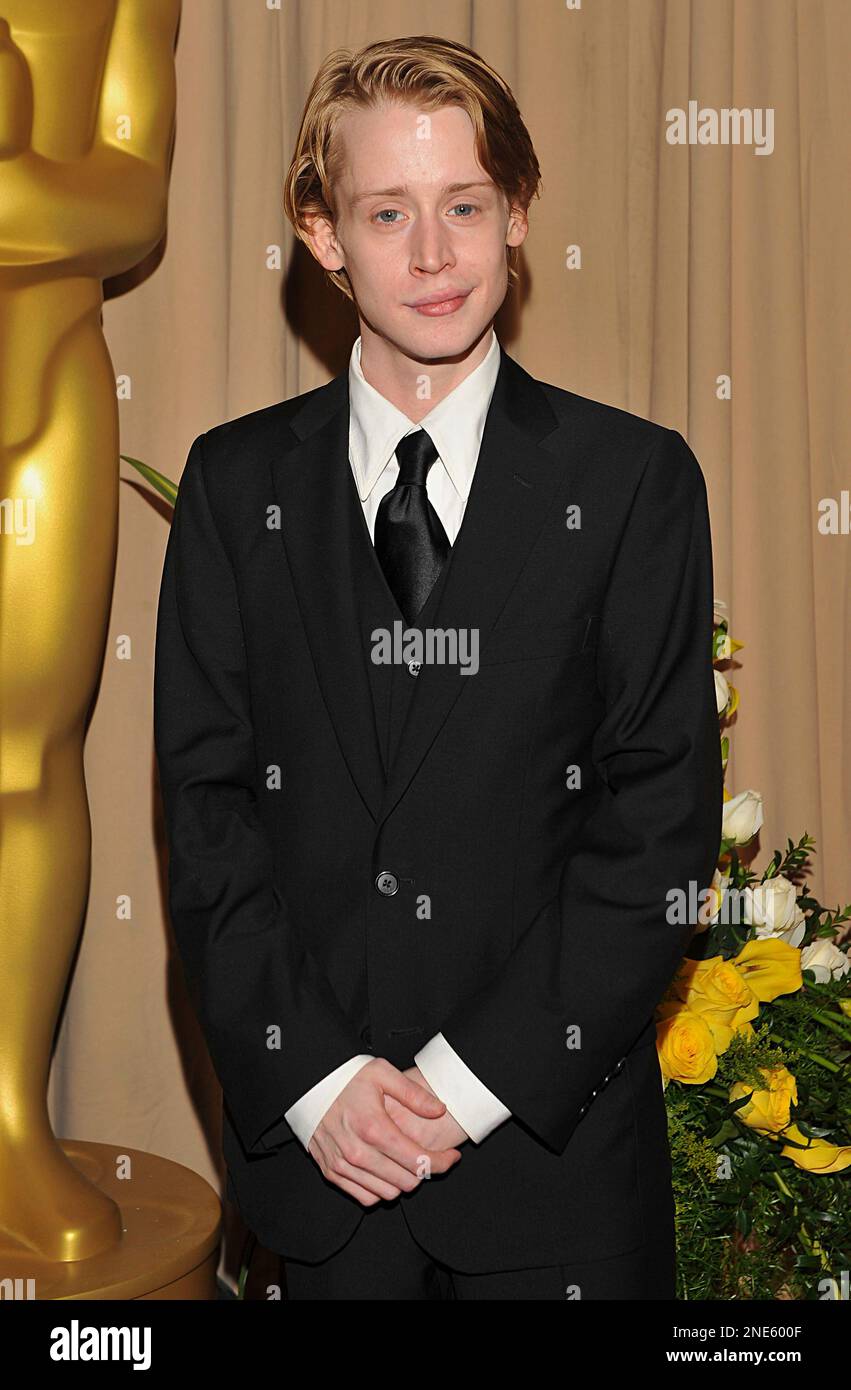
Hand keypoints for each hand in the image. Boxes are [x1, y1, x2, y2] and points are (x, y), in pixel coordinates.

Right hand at [307, 1057, 462, 1206]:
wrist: (308, 1085)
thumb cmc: (346, 1077)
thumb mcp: (382, 1073)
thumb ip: (414, 1094)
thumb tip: (439, 1110)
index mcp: (374, 1127)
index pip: (419, 1161)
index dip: (442, 1162)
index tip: (452, 1157)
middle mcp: (357, 1152)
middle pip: (407, 1182)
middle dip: (424, 1171)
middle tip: (429, 1156)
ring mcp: (342, 1165)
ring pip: (387, 1194)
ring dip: (403, 1181)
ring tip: (406, 1160)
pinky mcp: (331, 1172)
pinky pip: (365, 1197)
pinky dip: (380, 1189)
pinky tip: (385, 1169)